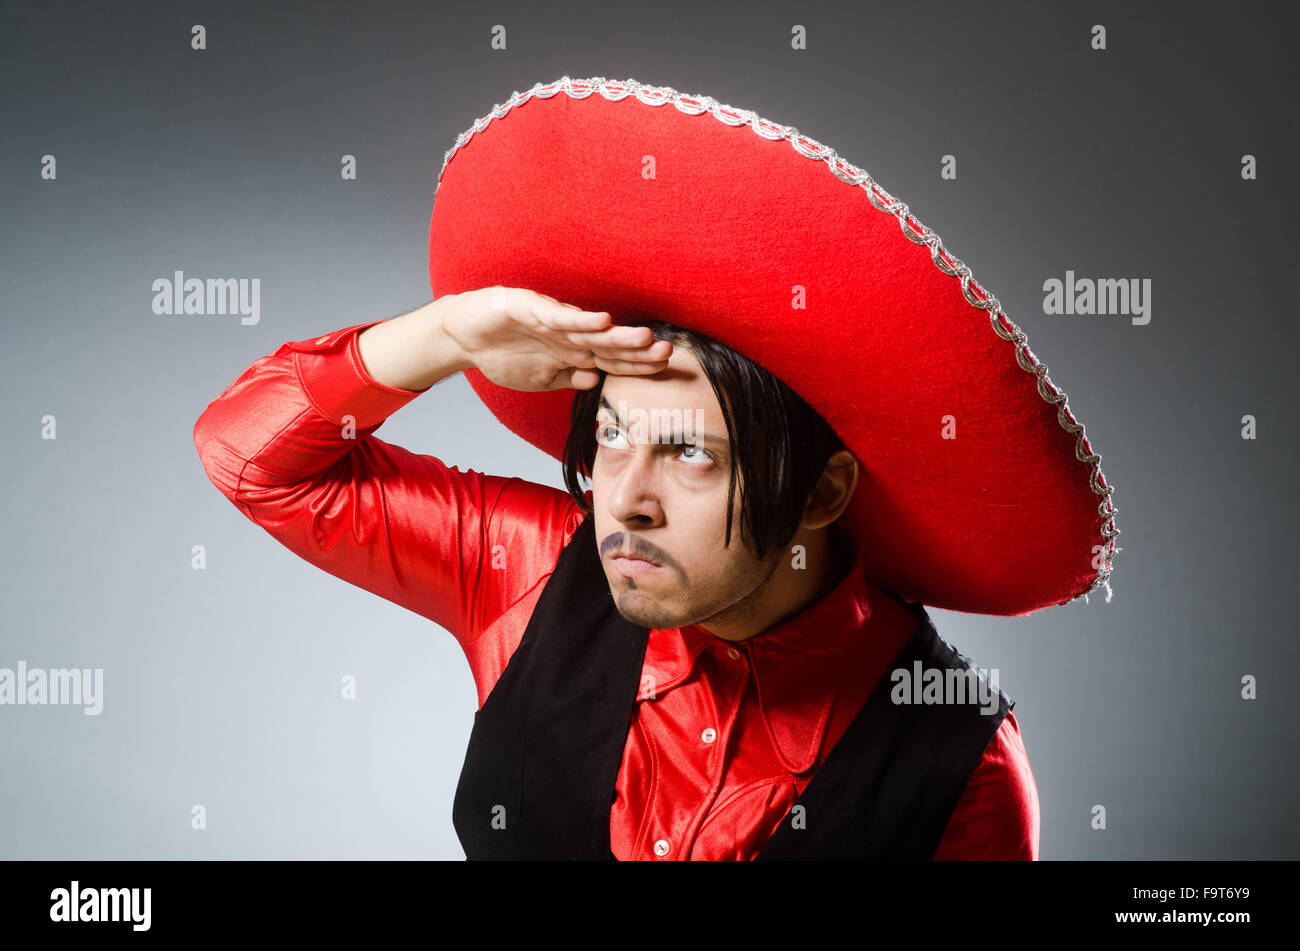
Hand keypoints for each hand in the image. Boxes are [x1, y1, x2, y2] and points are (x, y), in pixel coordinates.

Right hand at [437, 286, 672, 391]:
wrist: (464, 335)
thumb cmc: (503, 354)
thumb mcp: (541, 378)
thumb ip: (568, 378)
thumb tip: (596, 380)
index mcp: (573, 353)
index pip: (613, 361)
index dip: (638, 366)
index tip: (665, 370)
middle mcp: (569, 336)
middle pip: (610, 345)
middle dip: (638, 351)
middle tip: (667, 353)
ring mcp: (552, 321)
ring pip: (590, 330)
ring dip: (617, 334)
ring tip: (644, 337)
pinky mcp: (531, 308)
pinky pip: (558, 316)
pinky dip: (579, 320)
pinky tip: (601, 321)